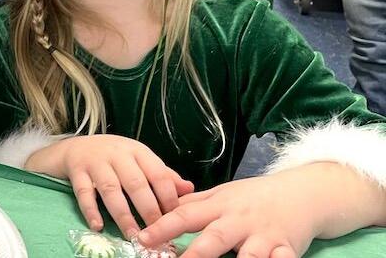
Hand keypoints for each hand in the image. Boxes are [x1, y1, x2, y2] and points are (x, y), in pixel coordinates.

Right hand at [28, 134, 193, 238]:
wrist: (77, 146)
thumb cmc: (115, 157)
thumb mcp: (140, 159)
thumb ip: (163, 174)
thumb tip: (189, 189)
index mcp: (137, 151)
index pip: (158, 173)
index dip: (168, 197)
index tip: (174, 219)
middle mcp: (117, 155)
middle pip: (136, 183)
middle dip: (148, 210)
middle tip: (156, 232)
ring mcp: (95, 163)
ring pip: (111, 190)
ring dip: (123, 215)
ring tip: (133, 235)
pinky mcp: (77, 172)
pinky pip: (84, 193)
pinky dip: (90, 210)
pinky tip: (98, 226)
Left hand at [139, 162, 374, 257]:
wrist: (303, 193)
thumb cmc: (255, 196)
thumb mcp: (223, 193)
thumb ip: (194, 202)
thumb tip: (161, 205)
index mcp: (220, 205)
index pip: (186, 215)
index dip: (163, 226)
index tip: (143, 238)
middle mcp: (240, 220)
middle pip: (215, 237)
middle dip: (195, 254)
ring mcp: (264, 236)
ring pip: (249, 254)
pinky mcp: (287, 249)